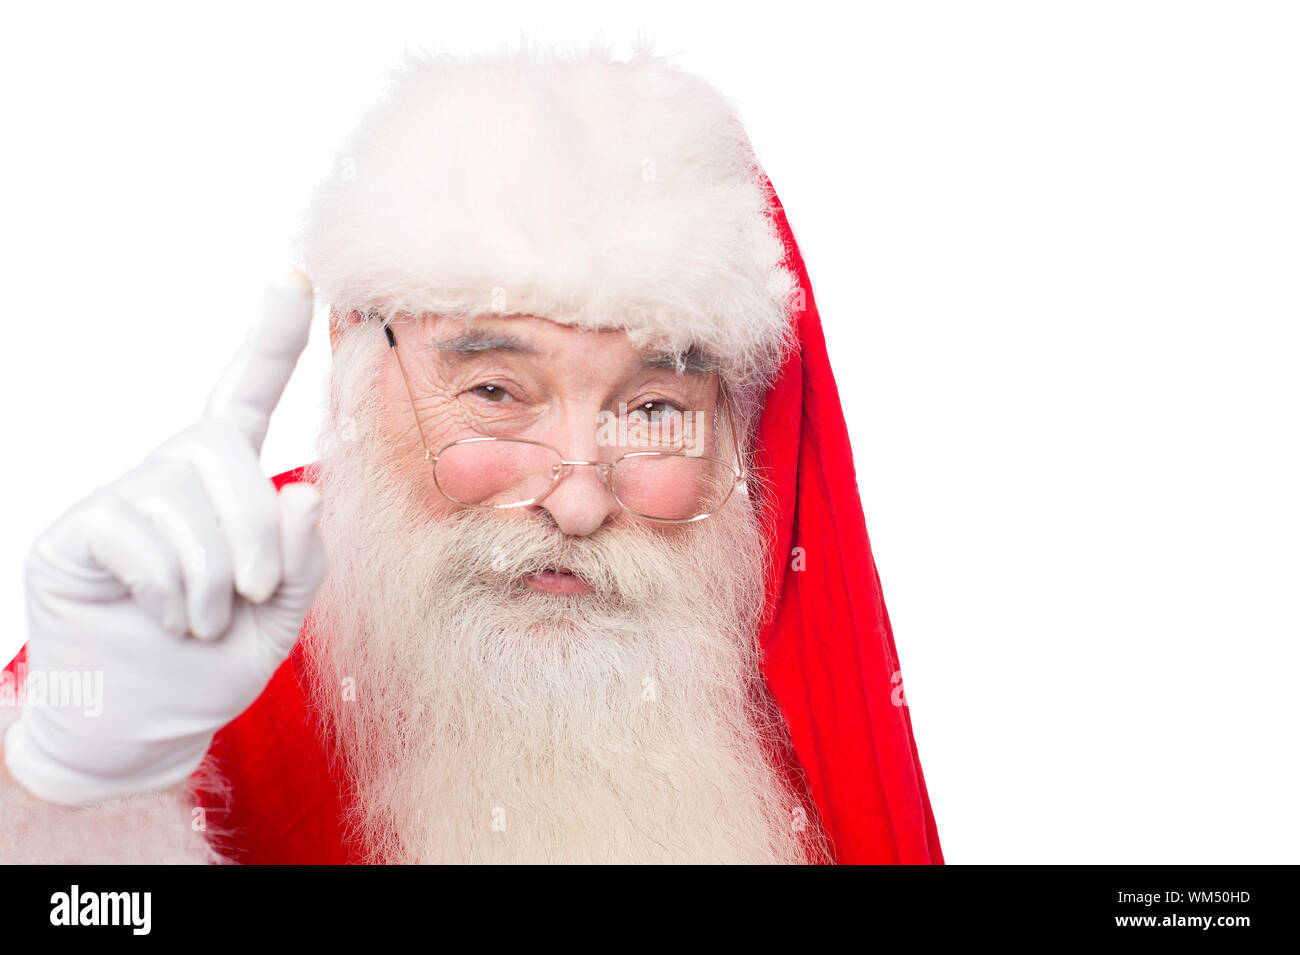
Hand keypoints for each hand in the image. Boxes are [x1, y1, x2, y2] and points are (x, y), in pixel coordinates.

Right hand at [3, 272, 326, 805]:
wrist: (143, 723)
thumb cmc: (214, 662)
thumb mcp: (280, 615)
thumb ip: (302, 558)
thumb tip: (302, 493)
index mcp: (229, 484)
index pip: (249, 396)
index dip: (271, 338)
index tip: (293, 278)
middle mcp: (173, 474)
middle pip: (223, 450)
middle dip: (252, 531)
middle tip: (250, 595)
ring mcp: (122, 498)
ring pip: (184, 502)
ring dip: (211, 579)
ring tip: (199, 620)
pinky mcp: (79, 533)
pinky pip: (140, 537)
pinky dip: (170, 591)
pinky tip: (163, 618)